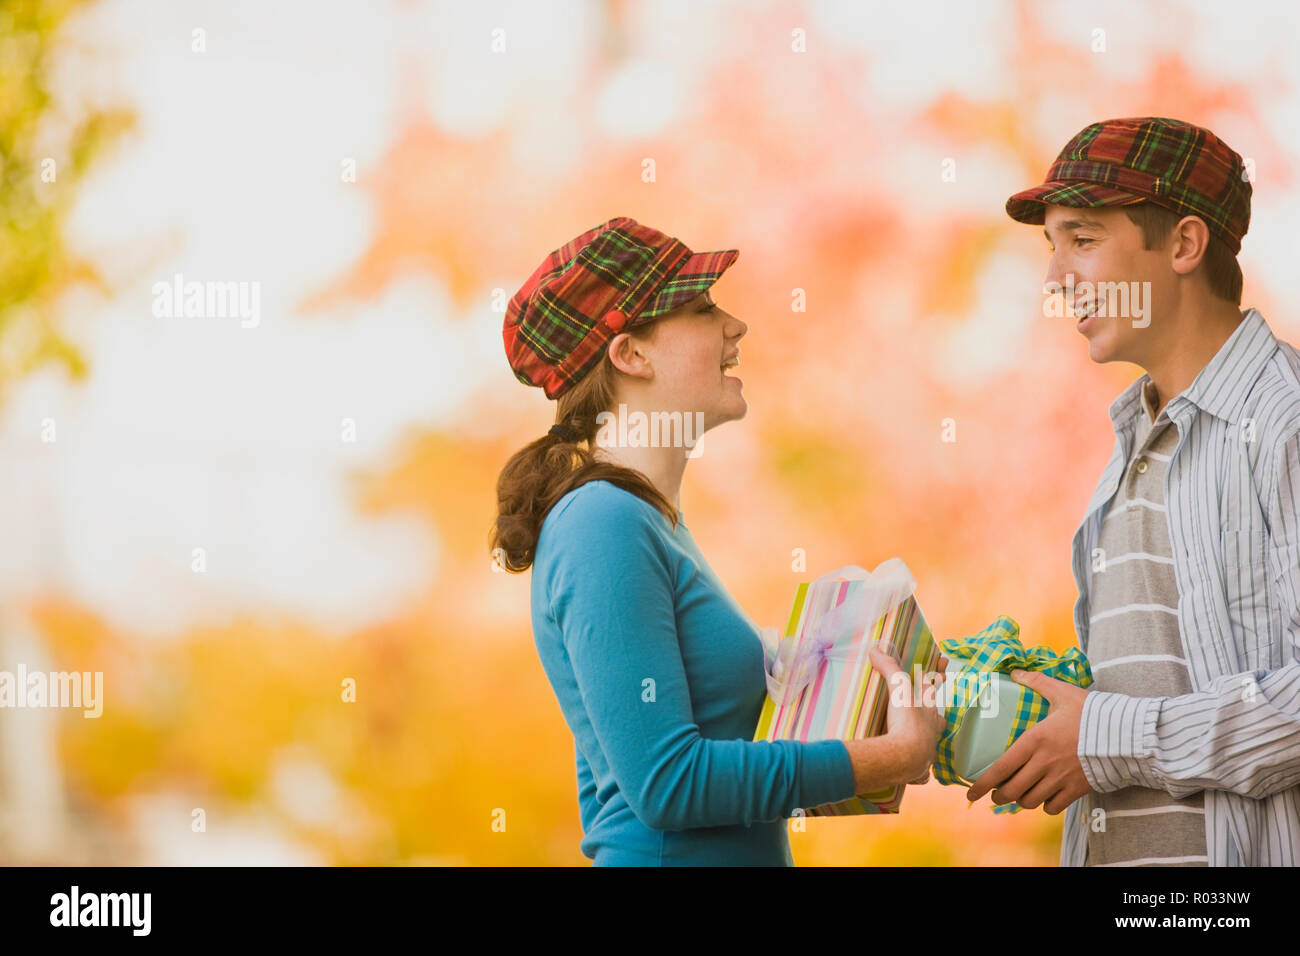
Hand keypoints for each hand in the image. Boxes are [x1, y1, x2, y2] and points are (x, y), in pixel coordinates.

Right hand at [868, 646, 947, 782]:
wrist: (905, 757)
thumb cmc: (906, 721)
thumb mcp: (899, 689)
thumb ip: (889, 668)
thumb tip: (875, 649)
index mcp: (928, 712)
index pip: (933, 692)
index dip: (936, 679)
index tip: (941, 673)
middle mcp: (931, 732)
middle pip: (937, 721)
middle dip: (934, 716)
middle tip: (932, 714)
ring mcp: (926, 752)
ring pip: (930, 746)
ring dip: (925, 743)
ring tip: (919, 743)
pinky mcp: (917, 771)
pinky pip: (921, 772)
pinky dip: (918, 772)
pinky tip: (914, 773)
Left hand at [964, 669, 1094, 813]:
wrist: (1125, 734)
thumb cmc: (1092, 712)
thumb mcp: (1062, 692)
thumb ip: (1037, 682)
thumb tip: (1015, 672)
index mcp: (1035, 740)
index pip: (1000, 768)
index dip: (982, 784)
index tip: (971, 792)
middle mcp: (1044, 764)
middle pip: (1011, 791)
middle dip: (999, 796)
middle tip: (995, 794)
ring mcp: (1060, 780)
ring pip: (1030, 801)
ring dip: (1020, 800)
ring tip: (1017, 794)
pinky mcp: (1077, 790)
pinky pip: (1053, 807)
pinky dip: (1045, 805)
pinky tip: (1043, 797)